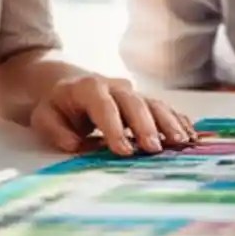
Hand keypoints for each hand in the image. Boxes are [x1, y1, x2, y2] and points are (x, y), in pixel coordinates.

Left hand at [30, 75, 196, 156]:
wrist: (68, 84)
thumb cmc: (57, 105)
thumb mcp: (44, 117)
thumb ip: (56, 131)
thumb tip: (76, 144)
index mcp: (89, 88)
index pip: (104, 107)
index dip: (115, 128)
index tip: (124, 151)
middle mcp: (115, 86)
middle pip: (135, 104)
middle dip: (146, 127)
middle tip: (154, 149)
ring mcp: (133, 92)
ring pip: (155, 104)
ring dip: (169, 123)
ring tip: (180, 142)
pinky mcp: (144, 100)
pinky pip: (165, 108)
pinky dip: (178, 121)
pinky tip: (190, 135)